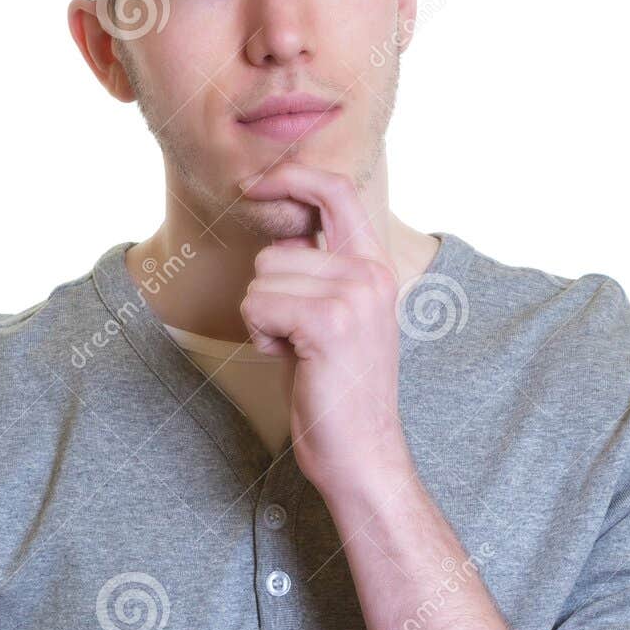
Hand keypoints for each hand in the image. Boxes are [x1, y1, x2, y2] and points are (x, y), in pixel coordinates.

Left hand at [237, 162, 408, 497]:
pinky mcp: (328, 322)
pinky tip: (293, 360)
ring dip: (264, 319)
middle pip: (278, 249)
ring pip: (262, 279)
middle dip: (268, 294)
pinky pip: (258, 304)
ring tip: (300, 352)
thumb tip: (284, 235)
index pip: (334, 191)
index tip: (253, 184)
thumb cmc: (337, 390)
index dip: (290, 177)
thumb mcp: (336, 317)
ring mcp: (353, 296)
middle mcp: (370, 274)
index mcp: (376, 268)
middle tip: (298, 338)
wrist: (362, 452)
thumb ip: (318, 272)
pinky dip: (262, 335)